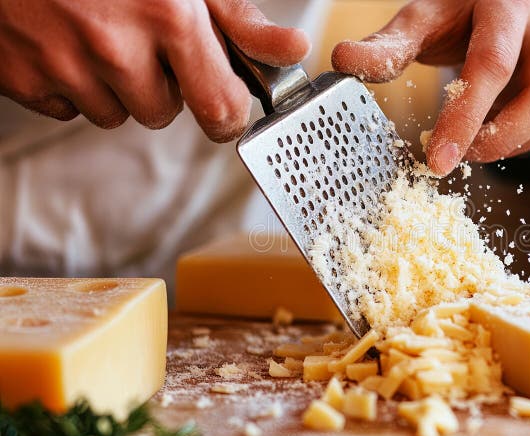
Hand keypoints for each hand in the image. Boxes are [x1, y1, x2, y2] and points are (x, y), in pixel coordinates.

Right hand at [0, 0, 308, 141]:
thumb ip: (239, 20)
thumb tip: (293, 51)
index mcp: (168, 17)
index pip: (220, 109)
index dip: (225, 113)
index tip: (222, 104)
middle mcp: (116, 46)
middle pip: (163, 114)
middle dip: (163, 87)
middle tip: (143, 40)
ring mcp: (64, 64)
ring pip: (116, 114)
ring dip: (117, 87)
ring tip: (101, 34)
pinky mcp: (24, 78)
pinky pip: (70, 109)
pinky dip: (74, 85)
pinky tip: (68, 42)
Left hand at [332, 0, 529, 174]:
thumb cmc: (467, 5)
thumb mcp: (426, 16)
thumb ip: (390, 44)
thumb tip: (342, 61)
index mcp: (508, 0)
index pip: (492, 66)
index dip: (465, 118)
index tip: (437, 161)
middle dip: (499, 140)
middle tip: (460, 157)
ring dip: (517, 140)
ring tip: (479, 139)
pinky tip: (505, 126)